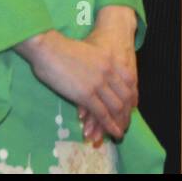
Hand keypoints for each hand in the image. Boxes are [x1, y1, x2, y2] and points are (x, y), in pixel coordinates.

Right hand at [16, 29, 135, 140]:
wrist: (49, 48)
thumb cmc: (63, 48)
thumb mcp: (89, 51)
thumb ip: (97, 63)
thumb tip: (96, 74)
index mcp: (110, 60)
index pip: (130, 80)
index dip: (132, 94)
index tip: (132, 104)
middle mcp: (109, 72)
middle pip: (126, 96)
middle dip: (127, 112)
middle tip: (125, 123)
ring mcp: (98, 84)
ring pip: (116, 107)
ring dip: (119, 122)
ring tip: (119, 132)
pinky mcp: (86, 95)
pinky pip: (102, 114)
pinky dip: (108, 125)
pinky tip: (111, 132)